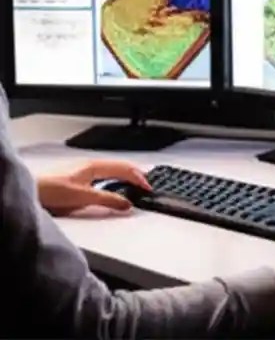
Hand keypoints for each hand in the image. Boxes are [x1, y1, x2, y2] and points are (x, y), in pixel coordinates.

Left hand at [37, 159, 151, 215]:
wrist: (30, 191)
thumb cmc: (50, 190)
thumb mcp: (84, 197)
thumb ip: (107, 200)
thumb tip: (127, 204)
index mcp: (94, 166)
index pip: (124, 169)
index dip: (139, 178)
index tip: (148, 188)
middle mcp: (90, 166)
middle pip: (120, 167)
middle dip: (135, 174)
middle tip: (146, 185)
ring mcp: (83, 172)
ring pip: (111, 170)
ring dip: (125, 177)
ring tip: (134, 185)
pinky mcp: (77, 180)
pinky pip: (103, 176)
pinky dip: (114, 181)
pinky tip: (112, 188)